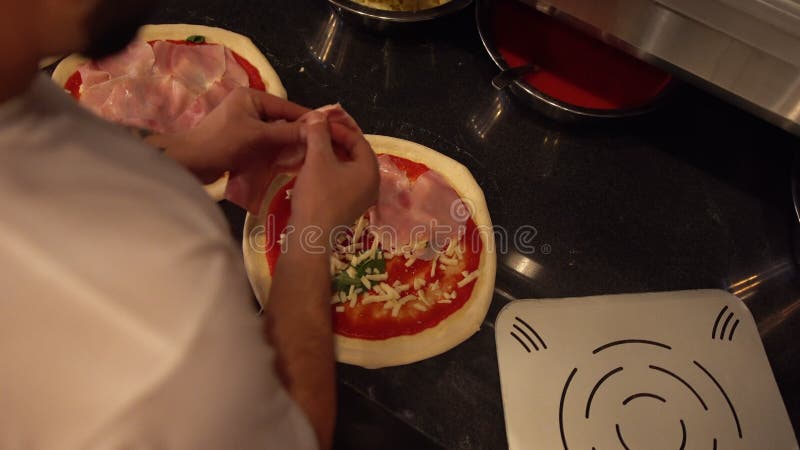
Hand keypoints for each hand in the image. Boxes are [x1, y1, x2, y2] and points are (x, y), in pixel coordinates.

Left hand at [151, 88, 309, 182]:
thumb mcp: (258, 136)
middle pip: (282, 120)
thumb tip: (317, 128)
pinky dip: (276, 153)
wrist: (189, 164)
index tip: (330, 130)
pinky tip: (290, 164)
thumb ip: (287, 132)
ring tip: (309, 157)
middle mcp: (249, 107)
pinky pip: (265, 145)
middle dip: (299, 134)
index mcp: (251, 97)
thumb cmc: (221, 144)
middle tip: (321, 148)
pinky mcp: (241, 142)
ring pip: (275, 134)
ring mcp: (245, 125)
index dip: (308, 119)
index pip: (287, 107)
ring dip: (288, 146)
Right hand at [290, 112, 378, 233]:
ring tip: (310, 145)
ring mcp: (361, 197)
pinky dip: (329, 169)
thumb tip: (318, 115)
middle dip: (334, 140)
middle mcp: (371, 183)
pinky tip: (312, 165)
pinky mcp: (348, 206)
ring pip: (346, 166)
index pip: (358, 139)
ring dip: (329, 154)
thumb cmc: (317, 195)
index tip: (317, 123)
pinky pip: (342, 180)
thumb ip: (319, 133)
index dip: (338, 128)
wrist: (310, 236)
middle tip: (313, 132)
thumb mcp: (317, 159)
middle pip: (354, 152)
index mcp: (371, 170)